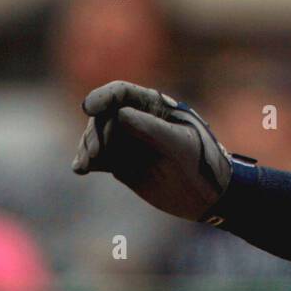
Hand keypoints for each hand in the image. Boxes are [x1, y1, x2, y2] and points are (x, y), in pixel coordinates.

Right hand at [71, 80, 232, 221]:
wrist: (209, 196)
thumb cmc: (203, 162)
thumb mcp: (180, 144)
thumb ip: (151, 129)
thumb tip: (119, 115)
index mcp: (155, 106)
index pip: (122, 93)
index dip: (103, 97)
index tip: (89, 108)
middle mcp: (137, 120)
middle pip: (103, 116)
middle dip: (95, 131)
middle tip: (94, 154)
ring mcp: (127, 142)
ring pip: (96, 137)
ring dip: (86, 147)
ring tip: (85, 164)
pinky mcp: (120, 163)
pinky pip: (97, 158)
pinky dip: (86, 161)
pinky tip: (80, 168)